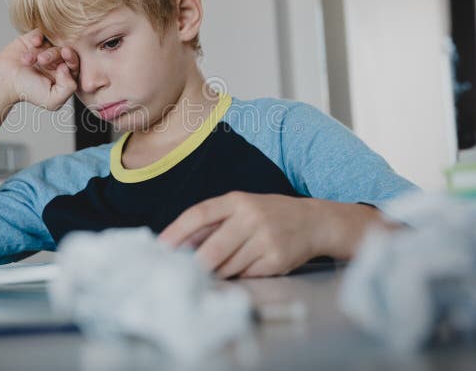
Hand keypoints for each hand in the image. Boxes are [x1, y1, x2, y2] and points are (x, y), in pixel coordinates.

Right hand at [0, 28, 79, 110]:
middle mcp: (57, 60)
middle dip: (54, 54)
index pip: (75, 63)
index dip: (72, 58)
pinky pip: (40, 33)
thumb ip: (68, 88)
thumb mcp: (52, 100)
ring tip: (27, 61)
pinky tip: (33, 43)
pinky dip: (37, 37)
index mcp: (65, 74)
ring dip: (40, 51)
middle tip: (43, 60)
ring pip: (51, 43)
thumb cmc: (27, 92)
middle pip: (63, 51)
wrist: (4, 82)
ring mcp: (45, 49)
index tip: (66, 54)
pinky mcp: (32, 40)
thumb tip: (68, 68)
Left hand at [158, 192, 370, 278]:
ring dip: (217, 272)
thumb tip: (178, 244)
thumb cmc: (268, 215)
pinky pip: (245, 275)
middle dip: (195, 265)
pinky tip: (244, 267)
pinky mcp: (276, 260)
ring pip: (228, 266)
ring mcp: (265, 239)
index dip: (177, 232)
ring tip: (217, 269)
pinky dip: (238, 276)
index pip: (199, 214)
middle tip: (182, 272)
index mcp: (236, 200)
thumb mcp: (241, 207)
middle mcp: (251, 217)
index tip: (161, 247)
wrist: (313, 222)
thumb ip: (212, 223)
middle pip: (213, 249)